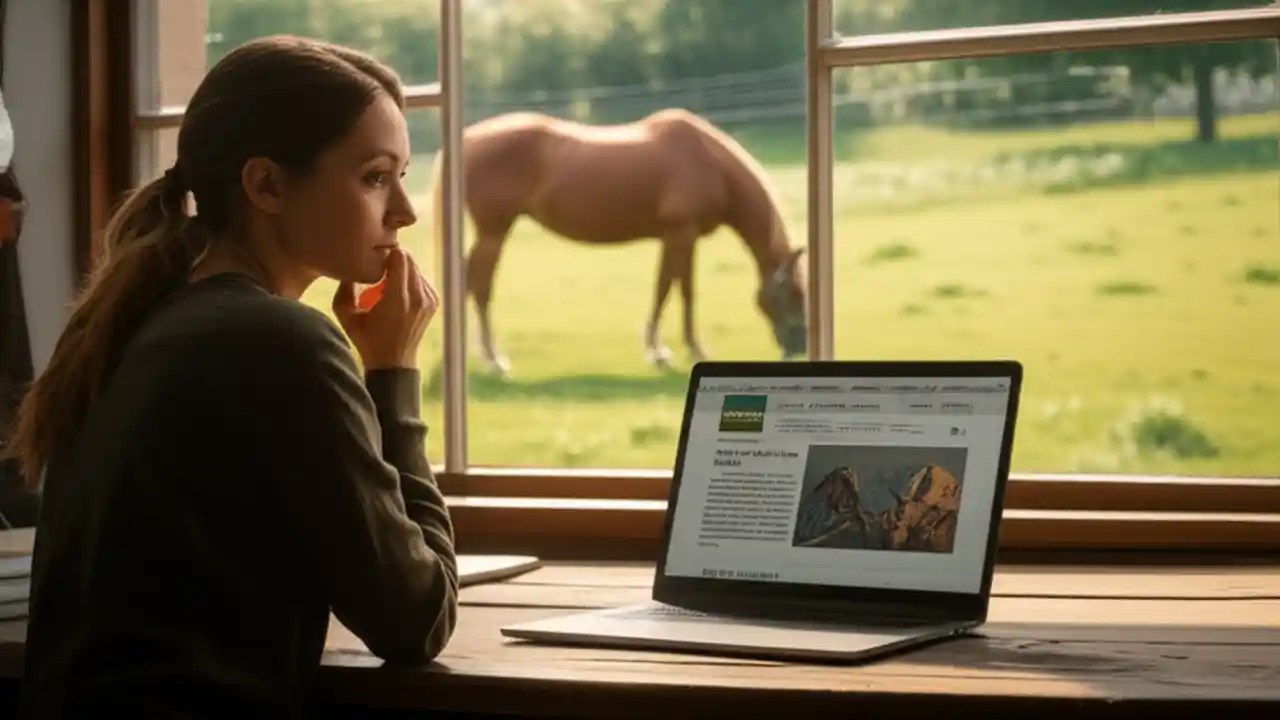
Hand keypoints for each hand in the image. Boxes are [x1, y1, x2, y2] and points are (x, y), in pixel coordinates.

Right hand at [333, 247, 438, 369]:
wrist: (393, 363)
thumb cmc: (367, 340)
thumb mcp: (347, 315)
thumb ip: (345, 288)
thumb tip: (350, 267)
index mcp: (398, 298)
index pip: (399, 257)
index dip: (385, 254)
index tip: (374, 261)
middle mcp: (418, 296)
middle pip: (409, 259)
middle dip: (393, 260)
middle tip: (378, 271)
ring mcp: (429, 299)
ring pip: (415, 269)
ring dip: (401, 271)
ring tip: (386, 286)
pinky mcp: (434, 301)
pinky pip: (421, 280)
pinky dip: (409, 281)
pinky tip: (397, 294)